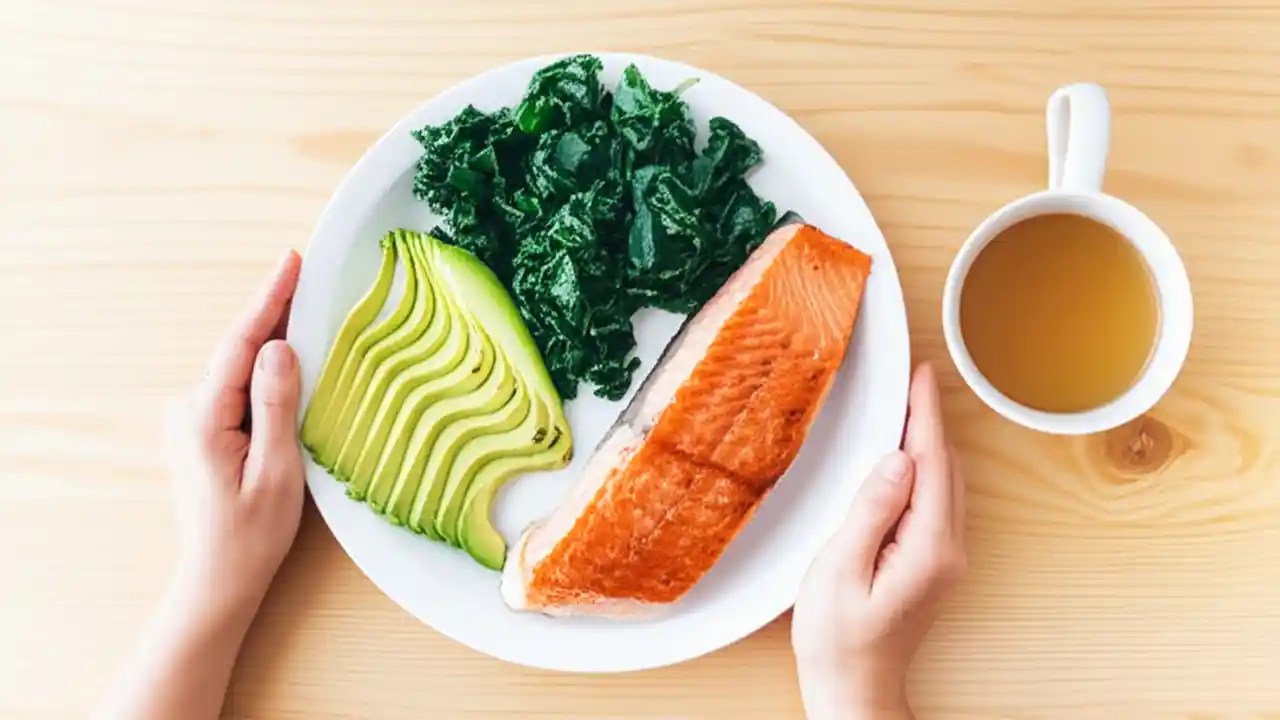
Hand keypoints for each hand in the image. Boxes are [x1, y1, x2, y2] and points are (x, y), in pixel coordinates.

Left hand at [165, 250, 304, 612]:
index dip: (269, 298)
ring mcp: (192, 418)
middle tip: (311, 274)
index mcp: (205, 415)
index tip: (292, 261)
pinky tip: (290, 359)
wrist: (219, 577)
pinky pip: (238, 385)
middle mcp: (189, 409)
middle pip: (239, 348)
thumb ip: (276, 405)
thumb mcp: (276, 470)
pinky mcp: (202, 429)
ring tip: (308, 309)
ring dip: (273, 340)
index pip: (241, 343)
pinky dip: (265, 368)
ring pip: (240, 367)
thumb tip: (279, 347)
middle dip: (275, 311)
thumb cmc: (252, 534)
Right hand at [792, 363, 965, 719]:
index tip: (922, 375)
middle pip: (947, 468)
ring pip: (946, 484)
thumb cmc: (839, 641)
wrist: (854, 691)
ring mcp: (946, 559)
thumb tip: (896, 460)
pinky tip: (906, 458)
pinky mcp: (934, 564)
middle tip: (912, 378)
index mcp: (928, 547)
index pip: (933, 463)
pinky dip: (926, 469)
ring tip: (908, 405)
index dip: (926, 414)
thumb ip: (870, 511)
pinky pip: (937, 502)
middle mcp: (948, 550)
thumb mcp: (840, 571)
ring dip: (929, 443)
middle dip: (931, 420)